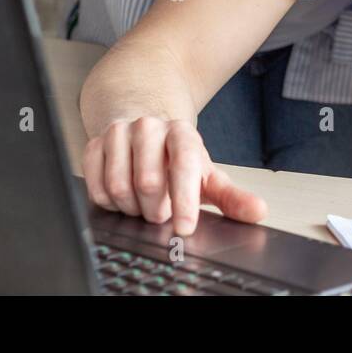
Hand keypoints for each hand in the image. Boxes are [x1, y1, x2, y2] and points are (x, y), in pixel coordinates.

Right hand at [83, 116, 267, 236]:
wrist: (143, 125)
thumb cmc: (175, 157)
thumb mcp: (205, 175)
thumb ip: (232, 197)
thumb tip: (258, 212)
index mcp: (181, 133)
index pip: (183, 163)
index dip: (184, 198)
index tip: (185, 227)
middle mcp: (148, 127)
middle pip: (147, 181)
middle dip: (156, 209)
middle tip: (162, 212)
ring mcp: (118, 133)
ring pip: (119, 185)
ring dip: (132, 208)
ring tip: (143, 204)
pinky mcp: (93, 145)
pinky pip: (96, 186)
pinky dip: (110, 202)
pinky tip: (122, 198)